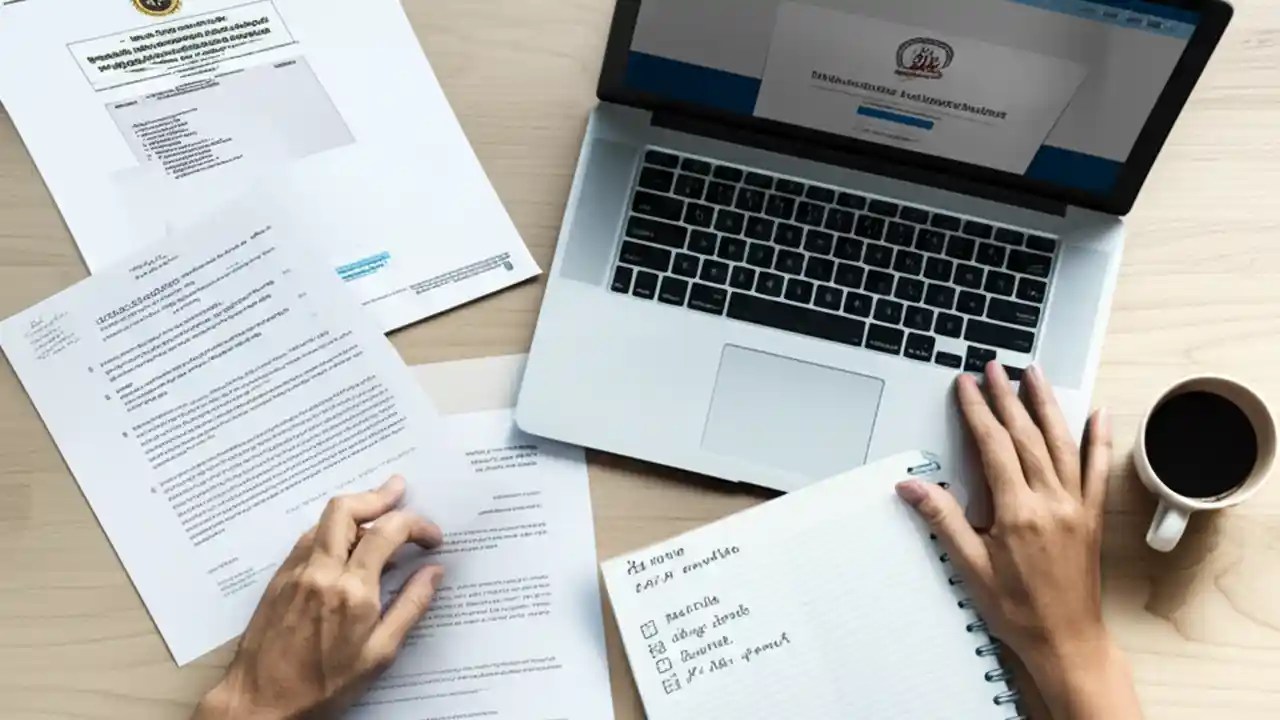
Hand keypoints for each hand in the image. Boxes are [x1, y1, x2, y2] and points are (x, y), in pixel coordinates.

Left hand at [193, 476, 443, 719]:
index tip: (432, 537)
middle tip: (399, 491)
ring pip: (325, 520)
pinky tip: (345, 544)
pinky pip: (308, 540)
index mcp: (352, 591)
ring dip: (354, 511)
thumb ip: (410, 607)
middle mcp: (321, 571)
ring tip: (377, 515)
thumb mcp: (379, 655)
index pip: (388, 532)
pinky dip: (332, 531)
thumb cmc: (322, 687)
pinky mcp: (279, 579)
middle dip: (378, 495)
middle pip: (347, 508)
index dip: (417, 524)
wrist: (260, 703)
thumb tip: (434, 572)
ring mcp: (295, 572)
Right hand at [896, 363, 1140, 719]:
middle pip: (1026, 436)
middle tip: (994, 367)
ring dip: (1046, 404)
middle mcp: (1051, 501)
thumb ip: (943, 520)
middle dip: (1007, 398)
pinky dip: (1098, 439)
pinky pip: (1097, 469)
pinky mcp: (1093, 516)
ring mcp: (1076, 506)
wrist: (1066, 640)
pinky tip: (1098, 413)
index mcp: (1018, 512)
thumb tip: (912, 486)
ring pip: (1061, 442)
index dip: (977, 412)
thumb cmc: (1017, 610)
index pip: (994, 447)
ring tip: (1035, 373)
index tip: (965, 386)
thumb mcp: (969, 567)